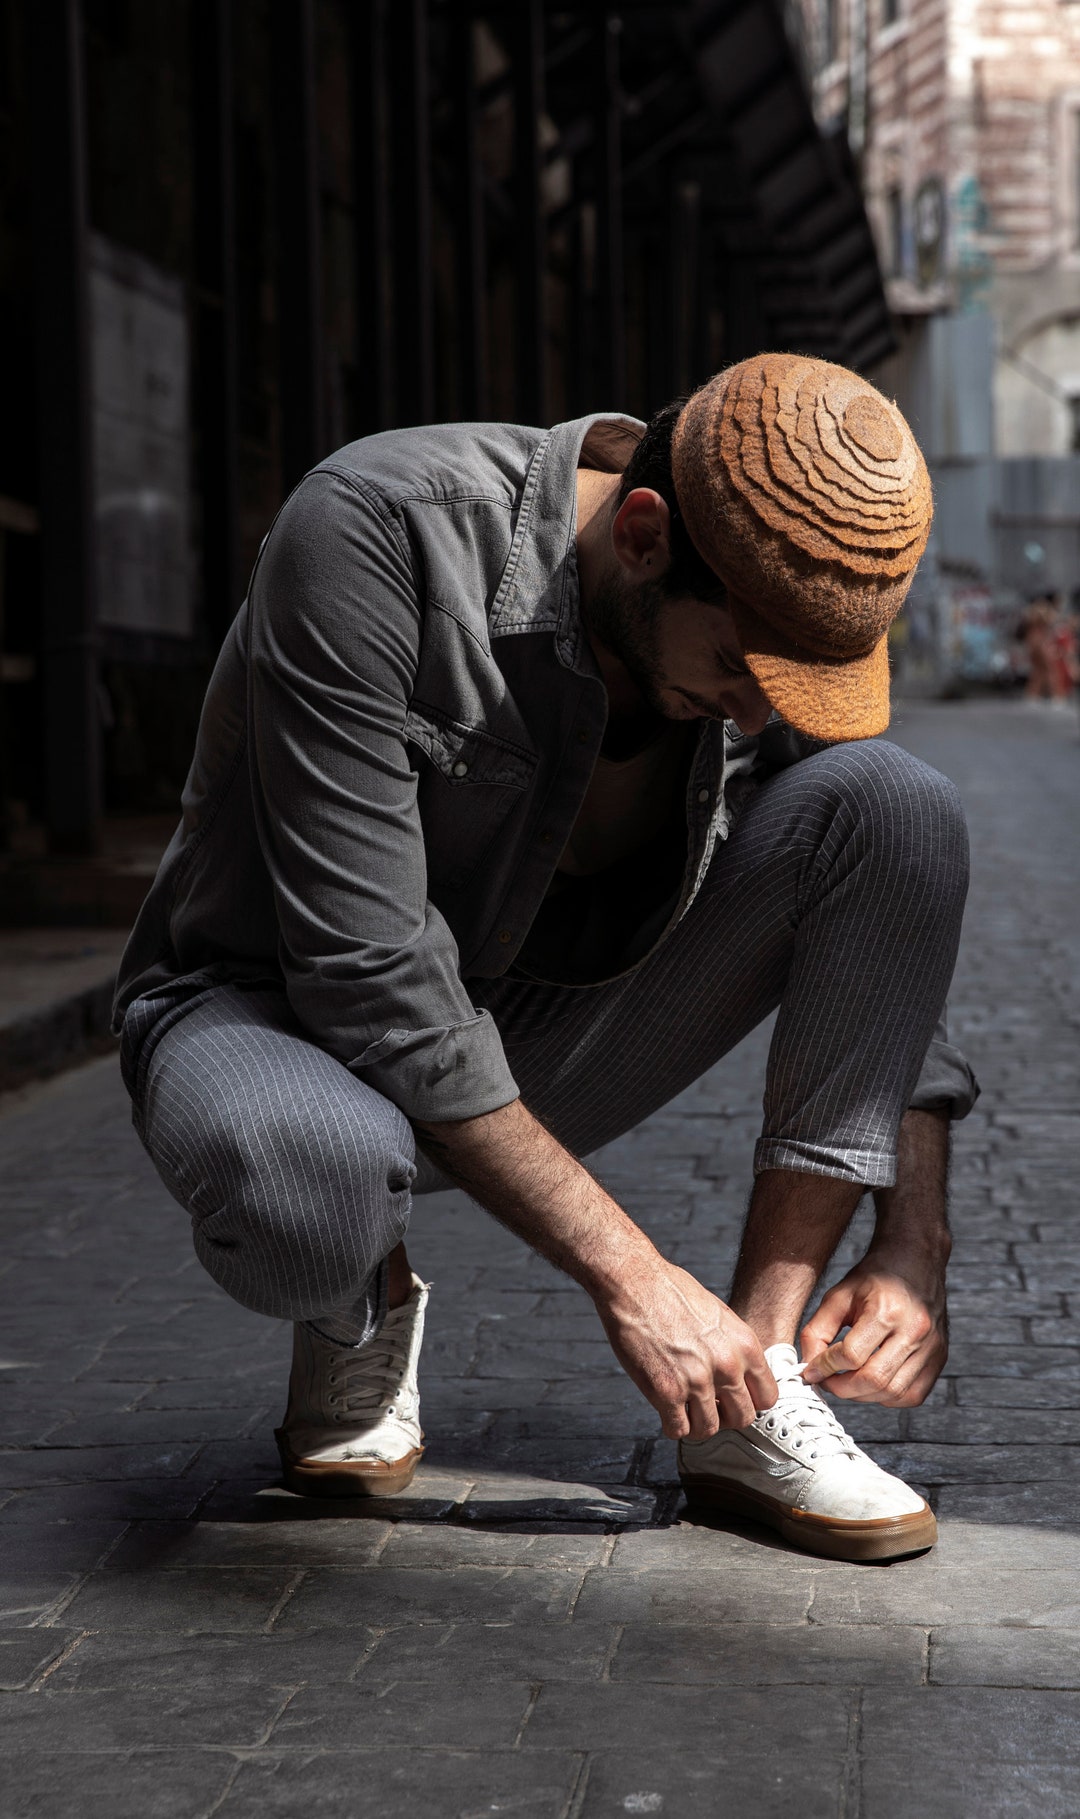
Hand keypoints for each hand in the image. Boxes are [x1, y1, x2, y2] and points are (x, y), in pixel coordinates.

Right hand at [593, 1254, 777, 1438]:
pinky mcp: (666, 1391)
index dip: (749, 1401)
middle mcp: (727, 1365)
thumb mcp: (720, 1317)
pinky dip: (671, 1424)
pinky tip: (665, 1408)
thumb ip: (733, 1349)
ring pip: (709, 1429)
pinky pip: (678, 1430)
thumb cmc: (672, 1293)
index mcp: (745, 1345)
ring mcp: (697, 1381)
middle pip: (743, 1418)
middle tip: (708, 1406)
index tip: (733, 1399)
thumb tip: (737, 1378)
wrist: (635, 1282)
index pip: (767, 1397)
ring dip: (696, 1423)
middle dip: (725, 1416)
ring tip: (684, 1408)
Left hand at [800, 1244, 947, 1406]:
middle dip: (842, 1388)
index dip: (825, 1367)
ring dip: (864, 1396)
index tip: (811, 1371)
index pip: (851, 1355)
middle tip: (827, 1381)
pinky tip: (872, 1383)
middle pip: (874, 1380)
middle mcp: (914, 1330)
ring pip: (894, 1393)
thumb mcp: (837, 1296)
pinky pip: (912, 1394)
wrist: (915, 1261)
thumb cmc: (874, 1278)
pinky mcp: (940, 1358)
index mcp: (887, 1310)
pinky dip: (888, 1397)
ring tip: (846, 1382)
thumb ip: (817, 1332)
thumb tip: (809, 1370)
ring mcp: (932, 1346)